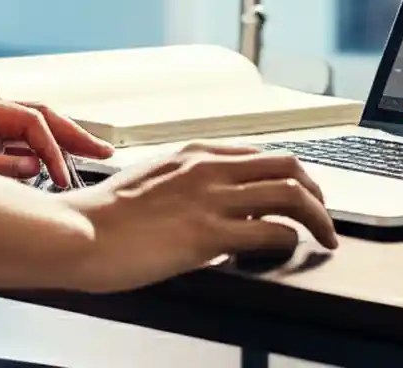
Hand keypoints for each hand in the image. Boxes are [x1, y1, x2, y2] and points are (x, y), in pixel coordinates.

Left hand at [0, 94, 113, 186]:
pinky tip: (56, 168)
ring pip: (35, 129)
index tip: (63, 178)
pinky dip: (41, 154)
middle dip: (75, 135)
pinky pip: (19, 143)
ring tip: (93, 157)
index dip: (53, 151)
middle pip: (42, 119)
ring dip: (62, 143)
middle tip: (106, 153)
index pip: (32, 124)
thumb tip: (32, 168)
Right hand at [57, 143, 338, 292]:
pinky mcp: (207, 235)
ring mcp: (209, 199)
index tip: (300, 194)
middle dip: (316, 190)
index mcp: (194, 154)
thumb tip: (212, 205)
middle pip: (288, 165)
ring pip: (290, 193)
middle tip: (323, 215)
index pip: (261, 154)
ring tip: (325, 236)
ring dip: (318, 216)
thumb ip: (186, 185)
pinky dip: (291, 240)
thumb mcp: (151, 182)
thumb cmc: (104, 216)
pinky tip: (289, 249)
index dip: (291, 174)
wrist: (77, 234)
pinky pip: (271, 231)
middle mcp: (208, 168)